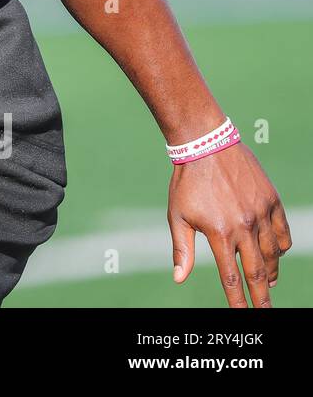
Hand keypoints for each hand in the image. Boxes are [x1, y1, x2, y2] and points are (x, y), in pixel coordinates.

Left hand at [167, 143, 292, 306]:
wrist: (206, 144)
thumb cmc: (186, 182)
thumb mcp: (177, 215)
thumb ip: (182, 249)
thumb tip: (179, 278)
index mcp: (219, 233)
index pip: (231, 278)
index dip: (237, 301)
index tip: (242, 315)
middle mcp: (244, 226)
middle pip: (258, 272)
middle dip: (262, 296)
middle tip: (265, 311)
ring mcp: (261, 213)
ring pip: (273, 254)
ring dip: (271, 272)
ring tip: (267, 283)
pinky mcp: (271, 201)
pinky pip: (283, 233)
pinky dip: (281, 247)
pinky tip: (275, 254)